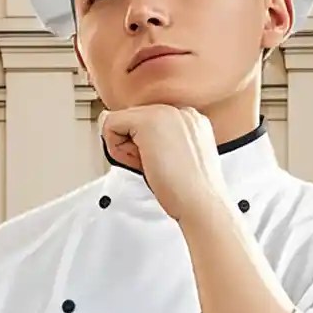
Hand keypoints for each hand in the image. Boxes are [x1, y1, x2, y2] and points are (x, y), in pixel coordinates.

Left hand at [100, 105, 227, 221]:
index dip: (145, 147)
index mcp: (190, 119)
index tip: (164, 163)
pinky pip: (110, 124)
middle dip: (134, 146)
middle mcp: (179, 110)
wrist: (202, 203)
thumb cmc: (191, 192)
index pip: (148, 122)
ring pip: (122, 121)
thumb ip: (158, 142)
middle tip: (157, 166)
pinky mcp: (148, 120)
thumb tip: (127, 135)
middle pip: (133, 120)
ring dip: (127, 149)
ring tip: (152, 165)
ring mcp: (165, 111)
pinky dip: (116, 148)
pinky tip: (141, 162)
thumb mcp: (178, 158)